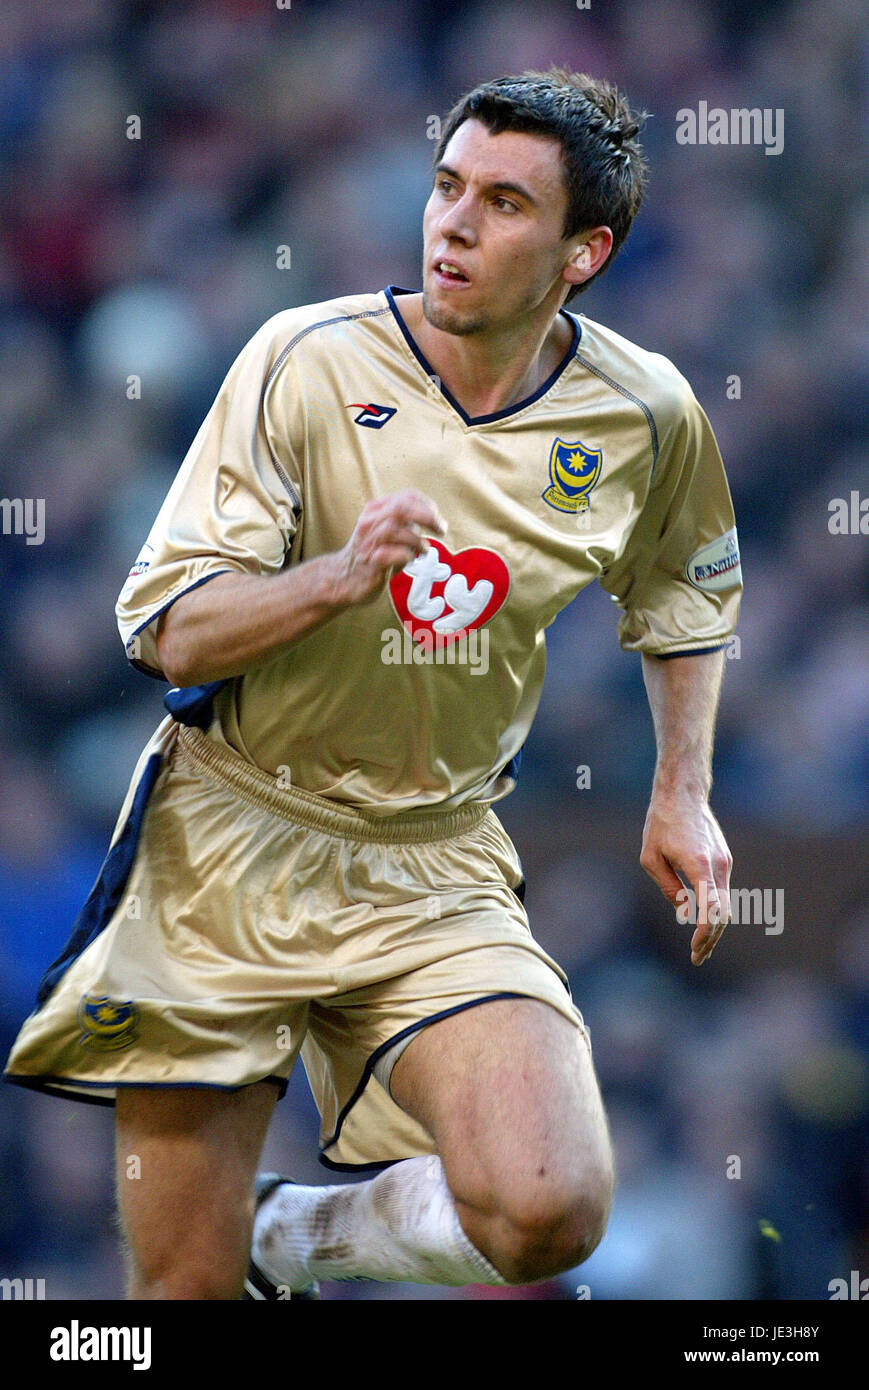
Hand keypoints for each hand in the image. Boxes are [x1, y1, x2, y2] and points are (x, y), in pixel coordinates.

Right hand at [331, 490, 446, 605]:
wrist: (343, 580)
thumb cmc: (371, 556)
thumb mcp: (388, 534)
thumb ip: (407, 524)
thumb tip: (435, 522)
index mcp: (375, 511)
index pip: (406, 497)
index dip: (427, 505)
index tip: (438, 519)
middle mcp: (370, 522)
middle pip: (400, 508)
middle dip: (427, 516)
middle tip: (441, 529)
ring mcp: (368, 542)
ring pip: (395, 529)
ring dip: (416, 540)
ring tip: (423, 550)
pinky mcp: (371, 563)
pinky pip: (392, 554)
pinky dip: (407, 556)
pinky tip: (410, 561)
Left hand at [640, 793, 732, 964]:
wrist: (683, 796)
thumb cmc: (661, 825)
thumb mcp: (650, 858)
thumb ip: (668, 887)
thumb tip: (683, 911)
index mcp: (699, 865)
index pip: (710, 908)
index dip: (704, 932)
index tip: (695, 948)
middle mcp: (718, 865)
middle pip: (722, 913)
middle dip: (711, 938)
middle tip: (697, 959)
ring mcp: (724, 863)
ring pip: (725, 905)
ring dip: (715, 929)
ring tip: (700, 950)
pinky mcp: (724, 860)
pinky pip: (723, 893)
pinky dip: (716, 912)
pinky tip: (704, 926)